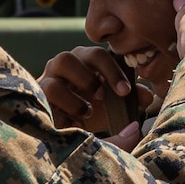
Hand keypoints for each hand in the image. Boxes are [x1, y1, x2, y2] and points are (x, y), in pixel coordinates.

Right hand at [39, 45, 154, 129]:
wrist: (63, 128)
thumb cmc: (89, 110)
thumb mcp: (112, 106)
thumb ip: (130, 99)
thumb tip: (147, 96)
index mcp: (83, 62)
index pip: (97, 55)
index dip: (112, 70)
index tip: (125, 91)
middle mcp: (62, 67)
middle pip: (68, 58)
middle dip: (88, 77)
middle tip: (103, 97)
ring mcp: (46, 82)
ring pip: (54, 78)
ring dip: (74, 99)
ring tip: (87, 112)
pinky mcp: (37, 100)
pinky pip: (46, 101)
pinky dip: (63, 115)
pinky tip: (74, 125)